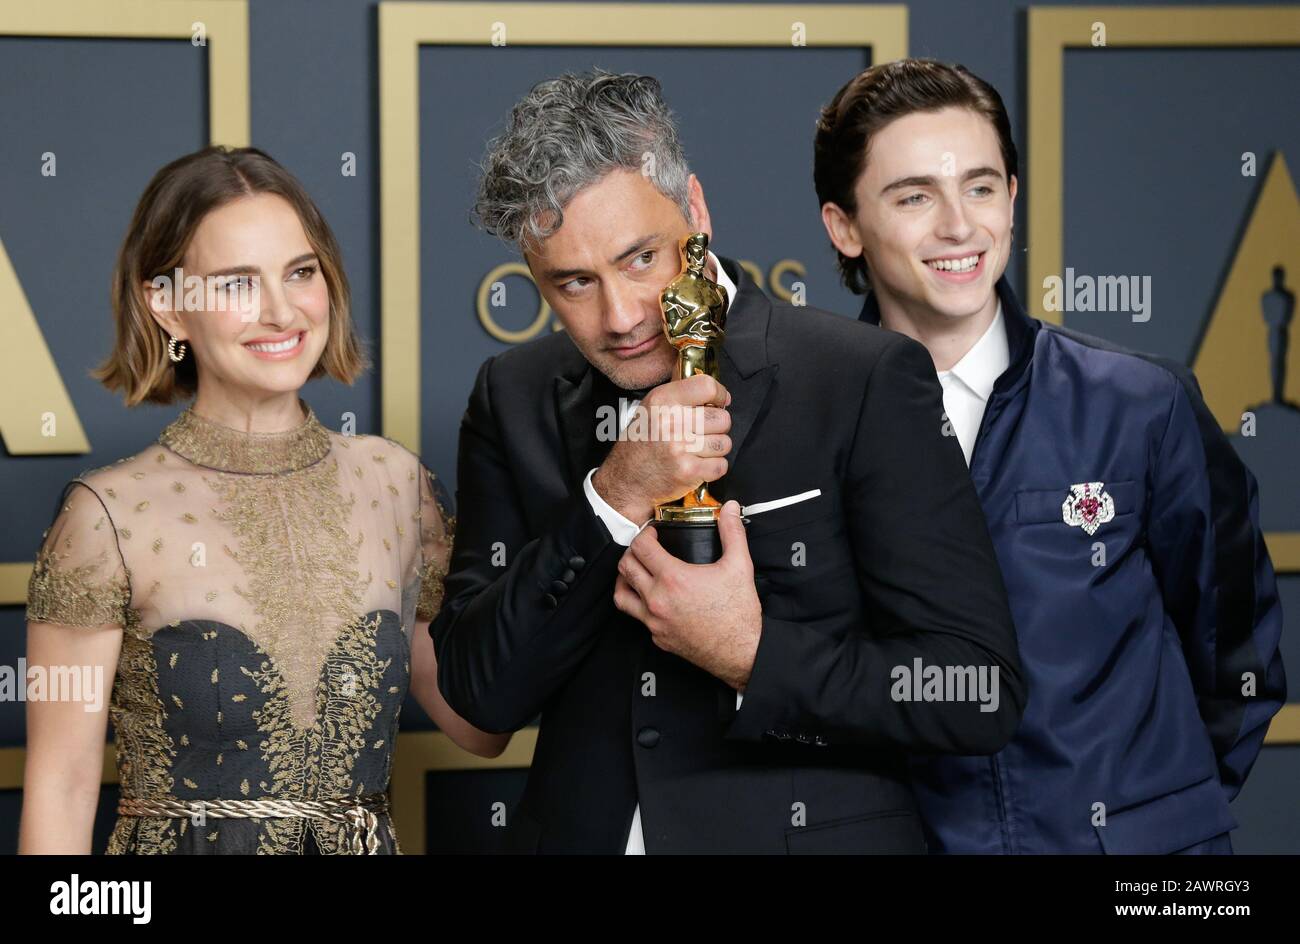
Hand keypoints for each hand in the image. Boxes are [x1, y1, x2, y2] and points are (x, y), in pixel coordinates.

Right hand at [592, 373, 731, 523]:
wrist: (626, 480)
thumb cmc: (641, 444)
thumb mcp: (650, 408)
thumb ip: (679, 395)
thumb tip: (716, 391)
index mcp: (662, 401)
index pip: (707, 386)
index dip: (719, 394)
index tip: (718, 402)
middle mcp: (670, 422)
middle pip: (722, 418)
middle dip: (718, 427)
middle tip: (702, 432)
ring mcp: (679, 447)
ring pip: (724, 442)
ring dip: (716, 448)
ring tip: (699, 450)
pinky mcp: (688, 471)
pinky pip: (721, 465)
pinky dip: (714, 467)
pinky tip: (699, 464)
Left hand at [613, 500, 760, 691]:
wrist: (742, 652)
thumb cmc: (739, 614)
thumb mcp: (739, 566)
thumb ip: (732, 532)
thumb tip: (730, 509)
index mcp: (673, 579)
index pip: (640, 547)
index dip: (644, 533)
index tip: (652, 533)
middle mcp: (657, 600)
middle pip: (625, 567)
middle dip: (632, 552)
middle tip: (645, 549)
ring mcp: (654, 622)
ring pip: (621, 595)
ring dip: (625, 579)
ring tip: (638, 572)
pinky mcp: (657, 638)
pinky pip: (638, 617)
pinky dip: (640, 604)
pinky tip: (654, 599)